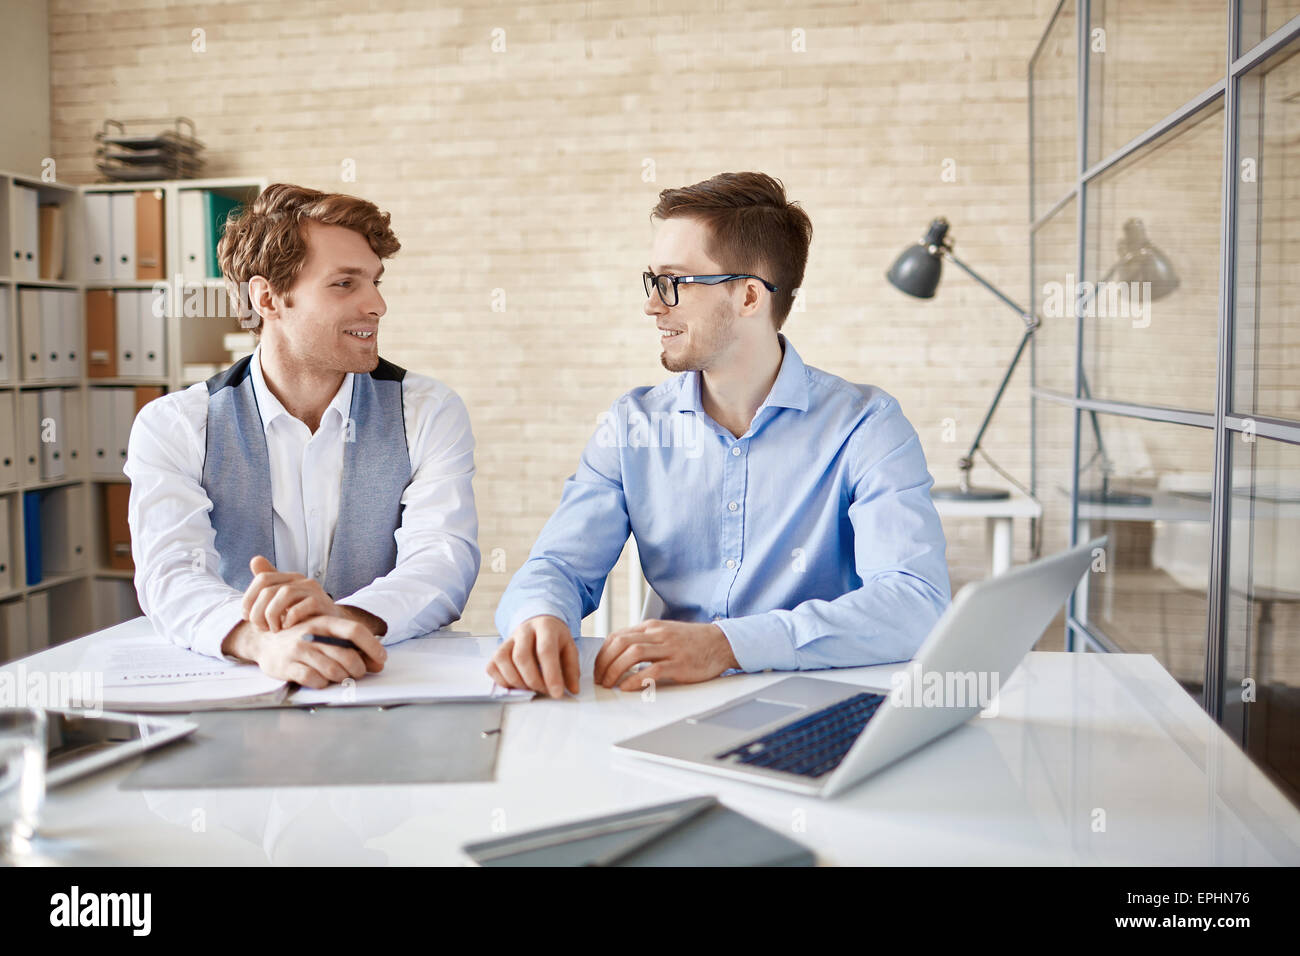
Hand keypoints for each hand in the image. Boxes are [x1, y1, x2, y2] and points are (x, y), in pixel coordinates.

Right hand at [225, 614, 386, 688]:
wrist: (264, 642)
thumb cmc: (302, 639)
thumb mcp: (324, 634)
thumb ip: (350, 646)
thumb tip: (379, 663)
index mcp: (324, 621)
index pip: (354, 630)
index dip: (372, 646)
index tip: (382, 659)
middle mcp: (311, 633)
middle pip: (347, 656)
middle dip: (358, 669)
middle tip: (357, 673)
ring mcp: (298, 650)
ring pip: (333, 671)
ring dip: (341, 678)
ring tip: (339, 676)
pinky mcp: (287, 666)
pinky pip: (315, 680)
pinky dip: (323, 684)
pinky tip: (320, 680)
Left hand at [242, 555, 338, 631]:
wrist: (333, 626)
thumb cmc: (305, 615)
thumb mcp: (284, 600)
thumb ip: (270, 582)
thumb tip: (255, 560)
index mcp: (290, 578)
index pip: (262, 578)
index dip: (248, 598)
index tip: (247, 616)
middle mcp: (302, 580)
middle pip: (269, 589)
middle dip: (258, 611)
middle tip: (260, 627)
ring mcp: (313, 591)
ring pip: (284, 594)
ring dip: (272, 614)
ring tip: (273, 629)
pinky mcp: (323, 604)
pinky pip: (301, 607)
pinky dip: (289, 618)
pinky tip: (287, 627)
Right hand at [487, 615, 579, 699]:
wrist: (538, 622)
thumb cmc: (555, 638)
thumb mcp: (569, 648)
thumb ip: (571, 669)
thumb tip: (573, 690)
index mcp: (546, 627)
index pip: (545, 650)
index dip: (550, 674)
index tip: (557, 694)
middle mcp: (523, 630)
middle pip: (521, 657)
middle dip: (533, 681)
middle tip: (545, 691)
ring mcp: (508, 639)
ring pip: (503, 661)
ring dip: (517, 682)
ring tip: (532, 688)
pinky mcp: (497, 650)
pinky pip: (492, 667)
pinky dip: (502, 681)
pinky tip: (517, 685)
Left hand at [593, 620, 739, 690]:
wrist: (721, 642)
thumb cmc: (692, 641)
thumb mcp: (664, 633)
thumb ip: (644, 641)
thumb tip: (619, 655)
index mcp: (651, 627)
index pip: (617, 636)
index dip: (602, 654)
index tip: (597, 668)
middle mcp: (657, 634)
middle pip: (620, 643)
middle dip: (604, 663)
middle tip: (599, 679)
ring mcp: (669, 648)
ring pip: (632, 654)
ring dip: (615, 670)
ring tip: (609, 684)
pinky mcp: (680, 664)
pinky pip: (652, 670)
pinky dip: (635, 680)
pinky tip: (627, 688)